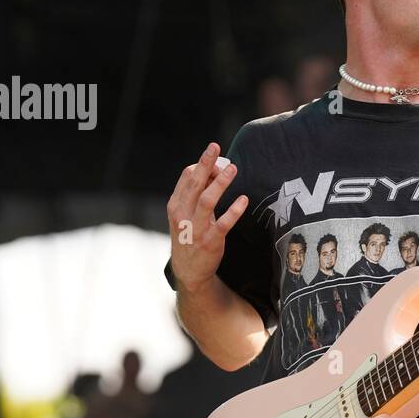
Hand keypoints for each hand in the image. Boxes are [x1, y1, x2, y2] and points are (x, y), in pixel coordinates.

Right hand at [166, 142, 247, 291]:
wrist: (188, 271)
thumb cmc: (189, 236)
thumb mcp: (185, 214)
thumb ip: (196, 193)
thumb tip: (212, 169)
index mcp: (176, 205)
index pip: (187, 177)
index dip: (202, 165)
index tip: (216, 158)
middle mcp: (183, 215)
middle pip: (194, 183)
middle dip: (205, 164)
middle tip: (215, 146)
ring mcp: (196, 229)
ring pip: (207, 200)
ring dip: (220, 183)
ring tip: (233, 168)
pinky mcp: (210, 241)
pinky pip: (223, 224)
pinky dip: (234, 211)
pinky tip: (243, 200)